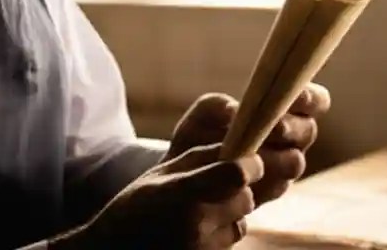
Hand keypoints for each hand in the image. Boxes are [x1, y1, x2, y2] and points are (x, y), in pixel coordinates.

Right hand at [57, 144, 262, 249]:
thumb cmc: (135, 207)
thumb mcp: (162, 173)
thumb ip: (202, 158)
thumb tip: (240, 146)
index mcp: (182, 193)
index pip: (236, 174)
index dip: (251, 165)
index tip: (250, 162)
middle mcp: (196, 223)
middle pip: (246, 198)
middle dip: (238, 190)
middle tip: (215, 188)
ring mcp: (202, 248)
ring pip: (241, 222)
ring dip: (230, 215)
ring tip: (197, 213)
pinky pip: (230, 242)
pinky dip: (221, 234)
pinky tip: (195, 233)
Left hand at [167, 84, 331, 205]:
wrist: (184, 176)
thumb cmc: (201, 136)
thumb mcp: (202, 116)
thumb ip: (216, 105)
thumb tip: (233, 111)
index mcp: (285, 110)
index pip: (314, 101)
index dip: (310, 98)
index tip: (298, 95)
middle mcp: (291, 139)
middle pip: (308, 130)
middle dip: (292, 127)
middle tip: (275, 127)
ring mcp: (284, 168)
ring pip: (296, 160)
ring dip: (276, 155)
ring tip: (252, 153)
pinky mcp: (270, 192)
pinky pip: (275, 186)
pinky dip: (259, 179)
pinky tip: (241, 175)